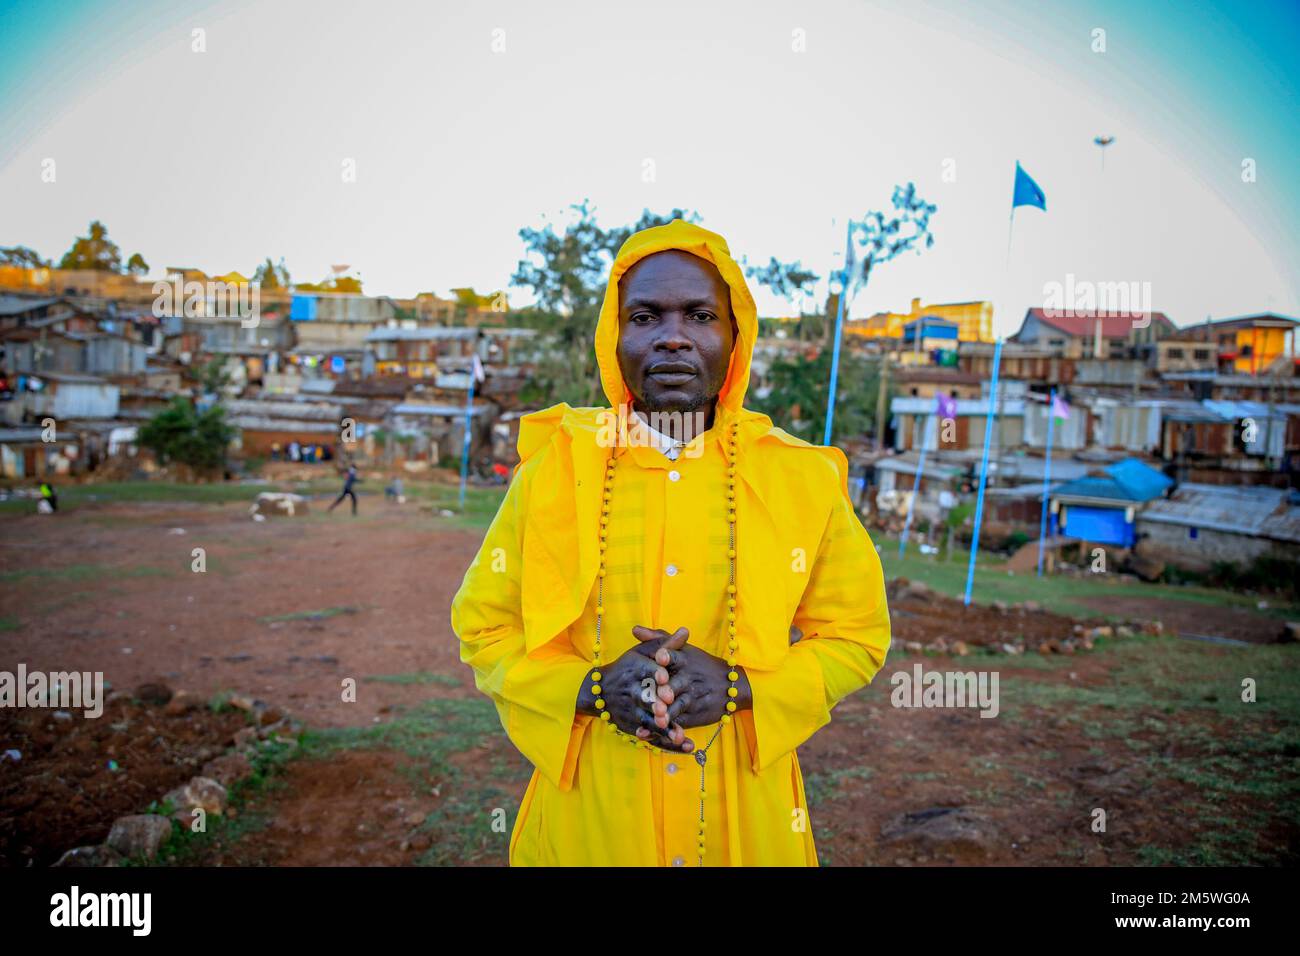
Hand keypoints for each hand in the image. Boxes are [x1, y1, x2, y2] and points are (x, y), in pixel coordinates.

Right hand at [577, 630, 693, 752]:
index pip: (645, 671)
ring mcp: (633, 711)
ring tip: (678, 734)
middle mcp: (632, 690)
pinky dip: (667, 742)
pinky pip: (653, 735)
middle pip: (645, 698)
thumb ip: (666, 644)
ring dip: (662, 728)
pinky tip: (684, 745)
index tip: (664, 677)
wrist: (599, 692)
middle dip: (655, 704)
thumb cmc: (629, 668)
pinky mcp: (635, 726)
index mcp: (635, 669)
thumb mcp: (644, 653)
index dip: (655, 674)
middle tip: (666, 709)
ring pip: (648, 720)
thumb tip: (686, 631)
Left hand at [630, 626, 751, 730]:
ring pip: (677, 705)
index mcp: (683, 660)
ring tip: (657, 718)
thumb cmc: (700, 665)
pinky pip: (678, 722)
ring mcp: (690, 698)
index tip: (660, 656)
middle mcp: (687, 679)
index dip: (667, 656)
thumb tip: (635, 629)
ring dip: (667, 712)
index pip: (675, 656)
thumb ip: (658, 638)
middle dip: (665, 690)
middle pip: (674, 684)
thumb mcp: (683, 649)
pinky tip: (653, 732)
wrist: (730, 686)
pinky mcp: (692, 716)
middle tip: (656, 693)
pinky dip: (667, 728)